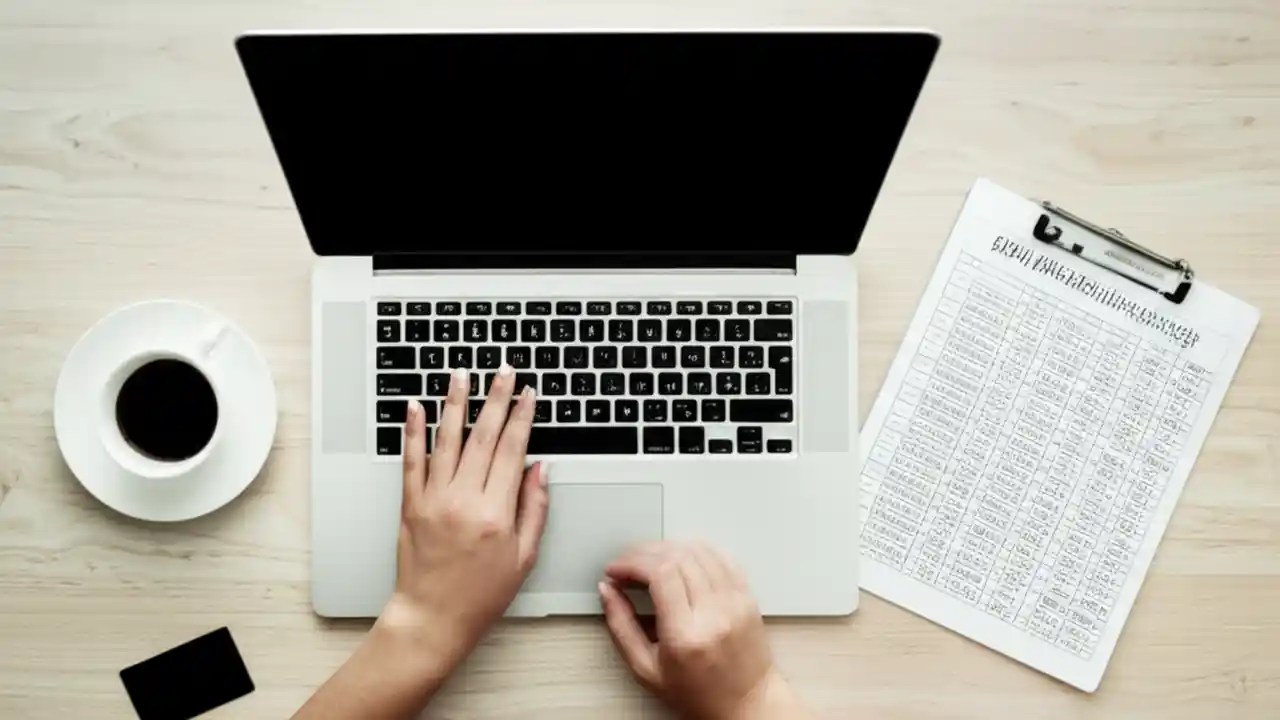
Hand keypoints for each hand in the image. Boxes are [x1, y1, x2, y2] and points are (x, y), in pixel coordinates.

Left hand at [380, 365, 548, 677]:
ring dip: (455, 403)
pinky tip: (416, 408)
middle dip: (496, 398)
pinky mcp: (410, 505)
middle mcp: (464, 500)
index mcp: (497, 513)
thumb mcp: (524, 557)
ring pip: (447, 440)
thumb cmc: (480, 595)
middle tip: (503, 372)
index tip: (529, 394)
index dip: (523, 417)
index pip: (513, 450)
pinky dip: (413, 432)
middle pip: (483, 436)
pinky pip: (411, 461)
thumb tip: (539, 469)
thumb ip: (534, 509)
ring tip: (461, 375)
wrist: (432, 618)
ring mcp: (434, 500)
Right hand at [599, 542, 810, 719]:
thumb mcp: (646, 670)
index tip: (616, 569)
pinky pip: (722, 557)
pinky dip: (697, 550)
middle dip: (644, 553)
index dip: (631, 562)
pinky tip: (682, 557)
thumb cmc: (698, 694)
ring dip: (668, 547)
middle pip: (677, 557)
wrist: (746, 704)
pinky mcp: (748, 597)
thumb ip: (622, 627)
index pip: (659, 574)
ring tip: (651, 561)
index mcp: (686, 636)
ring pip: (699, 551)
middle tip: (628, 564)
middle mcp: (714, 614)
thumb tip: (607, 590)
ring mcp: (735, 602)